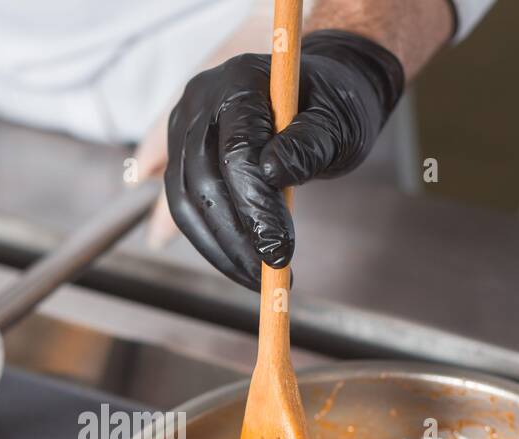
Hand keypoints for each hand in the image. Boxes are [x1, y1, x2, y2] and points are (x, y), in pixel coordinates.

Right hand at [163, 30, 403, 289]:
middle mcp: (201, 100)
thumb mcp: (339, 122)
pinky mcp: (179, 152)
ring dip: (216, 247)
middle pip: (201, 181)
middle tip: (267, 274)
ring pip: (183, 199)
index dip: (255, 208)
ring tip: (255, 275)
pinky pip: (180, 203)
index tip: (279, 252)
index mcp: (240, 82)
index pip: (236, 154)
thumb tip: (273, 173)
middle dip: (234, 237)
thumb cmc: (333, 106)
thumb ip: (310, 144)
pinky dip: (205, 238)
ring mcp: (183, 125)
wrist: (318, 93)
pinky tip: (227, 262)